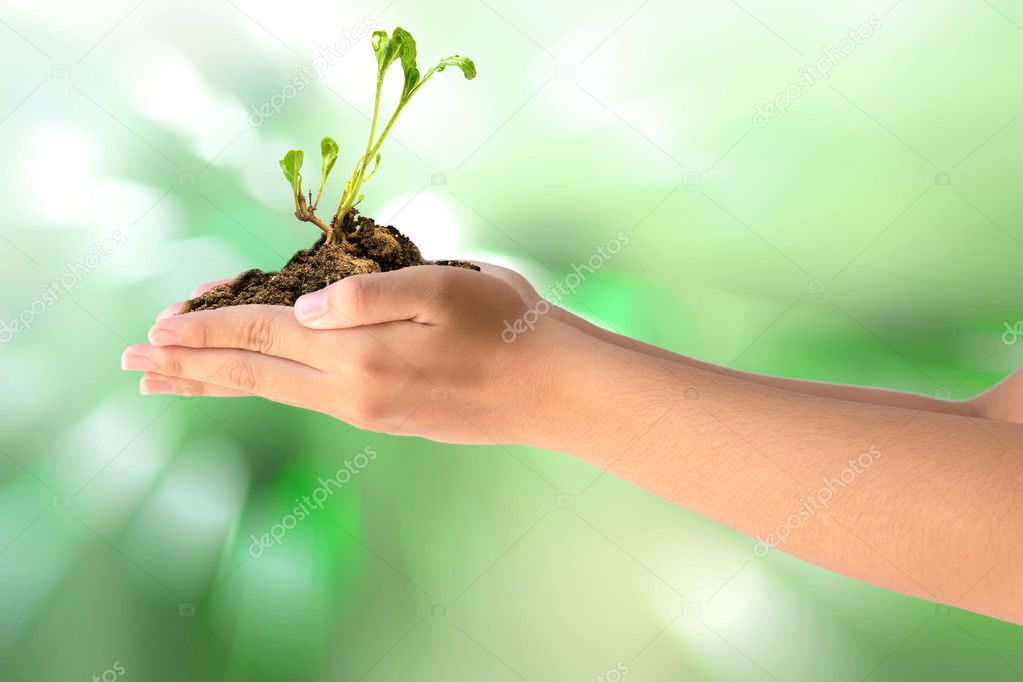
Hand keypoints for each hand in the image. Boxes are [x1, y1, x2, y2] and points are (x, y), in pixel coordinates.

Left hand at [122, 265, 575, 443]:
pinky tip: (257, 385)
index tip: (157, 325)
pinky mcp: (386, 416)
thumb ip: (367, 295)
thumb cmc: (507, 325)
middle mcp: (351, 390)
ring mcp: (367, 410)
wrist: (553, 390)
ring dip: (216, 382)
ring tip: (171, 383)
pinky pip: (304, 399)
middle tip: (133, 365)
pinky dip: (263, 388)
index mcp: (358, 352)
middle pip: (252, 375)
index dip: (207, 327)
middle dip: (188, 365)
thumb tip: (303, 306)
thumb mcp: (442, 286)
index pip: (262, 334)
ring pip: (274, 392)